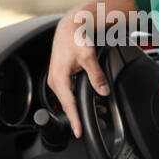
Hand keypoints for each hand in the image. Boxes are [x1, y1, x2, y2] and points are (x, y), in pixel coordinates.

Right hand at [46, 12, 110, 138]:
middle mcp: (56, 82)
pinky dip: (80, 98)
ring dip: (82, 108)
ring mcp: (58, 80)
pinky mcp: (62, 77)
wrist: (69, 27)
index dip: (75, 120)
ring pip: (70, 100)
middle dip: (81, 116)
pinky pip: (70, 93)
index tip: (79, 131)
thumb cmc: (74, 39)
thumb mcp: (88, 57)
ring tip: (99, 114)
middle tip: (98, 124)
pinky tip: (91, 100)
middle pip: (69, 105)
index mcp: (59, 79)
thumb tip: (103, 90)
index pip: (68, 105)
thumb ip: (96, 75)